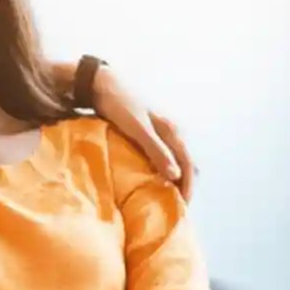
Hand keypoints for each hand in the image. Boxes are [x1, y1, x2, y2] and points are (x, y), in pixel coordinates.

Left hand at [91, 67, 195, 200]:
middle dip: (185, 184)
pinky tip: (154, 177)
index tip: (183, 207)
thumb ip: (156, 150)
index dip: (188, 186)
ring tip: (167, 196)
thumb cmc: (118, 104)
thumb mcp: (137, 129)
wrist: (101, 82)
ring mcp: (160, 129)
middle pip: (186, 162)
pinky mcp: (148, 130)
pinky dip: (164, 168)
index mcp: (172, 129)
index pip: (188, 163)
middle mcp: (171, 129)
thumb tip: (176, 176)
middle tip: (177, 206)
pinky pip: (164, 153)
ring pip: (176, 158)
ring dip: (176, 176)